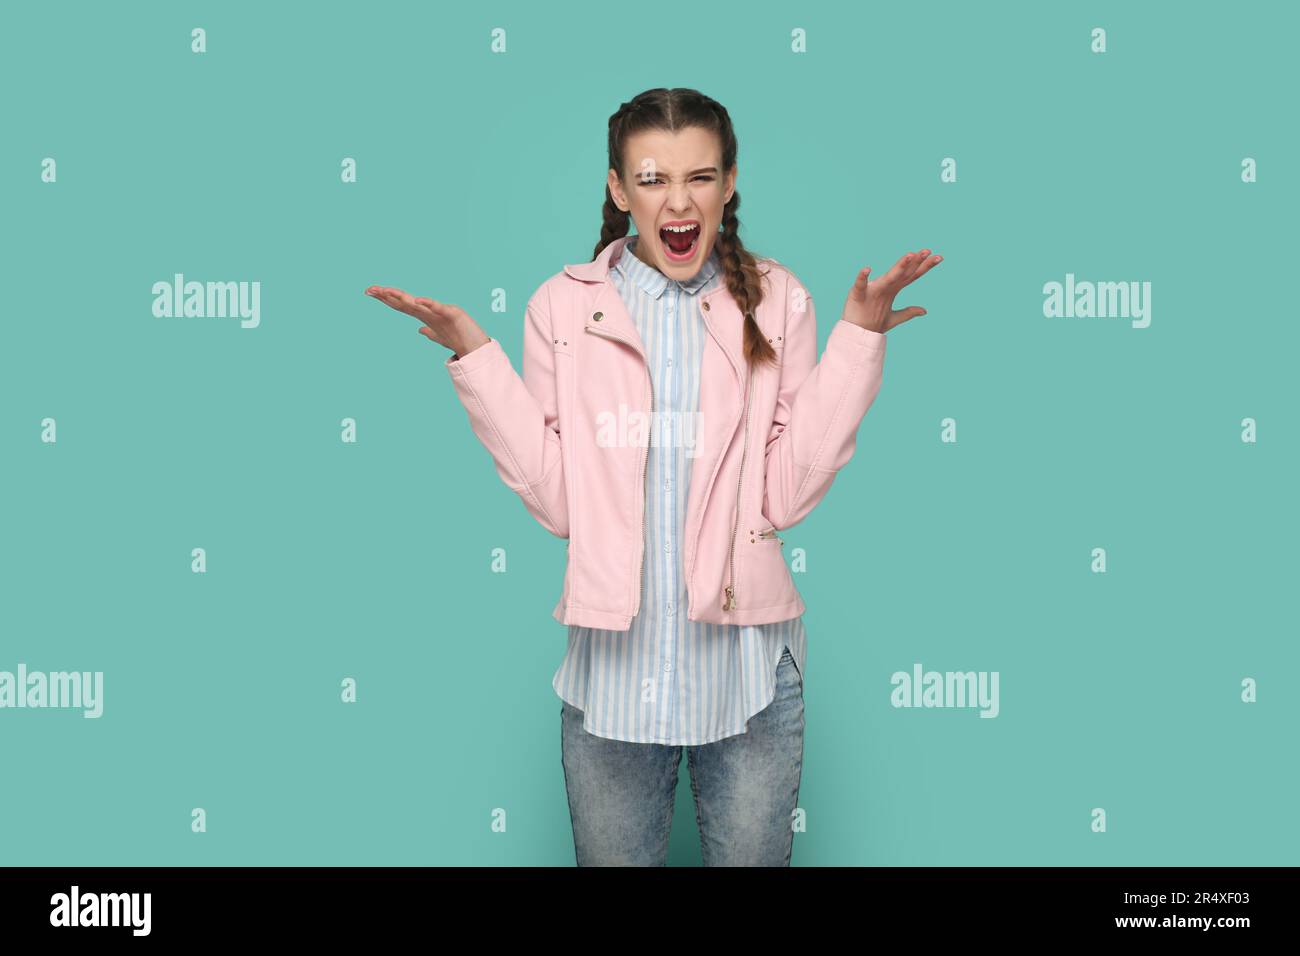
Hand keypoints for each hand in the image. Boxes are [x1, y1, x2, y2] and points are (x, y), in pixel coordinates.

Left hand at [364, 285, 490, 356]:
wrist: (476, 347)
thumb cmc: (459, 340)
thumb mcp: (440, 337)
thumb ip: (430, 332)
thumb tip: (419, 330)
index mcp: (425, 316)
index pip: (401, 305)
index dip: (385, 298)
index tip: (369, 292)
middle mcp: (430, 311)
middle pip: (405, 302)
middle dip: (387, 295)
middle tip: (370, 289)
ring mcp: (440, 311)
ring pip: (418, 303)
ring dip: (402, 297)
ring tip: (386, 291)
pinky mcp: (452, 314)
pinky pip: (438, 308)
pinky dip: (428, 304)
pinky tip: (417, 300)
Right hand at [841, 249, 941, 333]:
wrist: (856, 333)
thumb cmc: (872, 323)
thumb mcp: (893, 318)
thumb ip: (908, 312)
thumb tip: (924, 310)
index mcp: (893, 290)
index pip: (912, 276)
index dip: (925, 267)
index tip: (939, 257)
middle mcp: (885, 287)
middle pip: (904, 273)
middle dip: (916, 262)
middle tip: (928, 251)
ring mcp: (872, 290)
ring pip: (888, 278)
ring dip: (899, 267)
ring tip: (910, 256)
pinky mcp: (858, 296)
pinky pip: (860, 286)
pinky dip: (862, 278)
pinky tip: (867, 270)